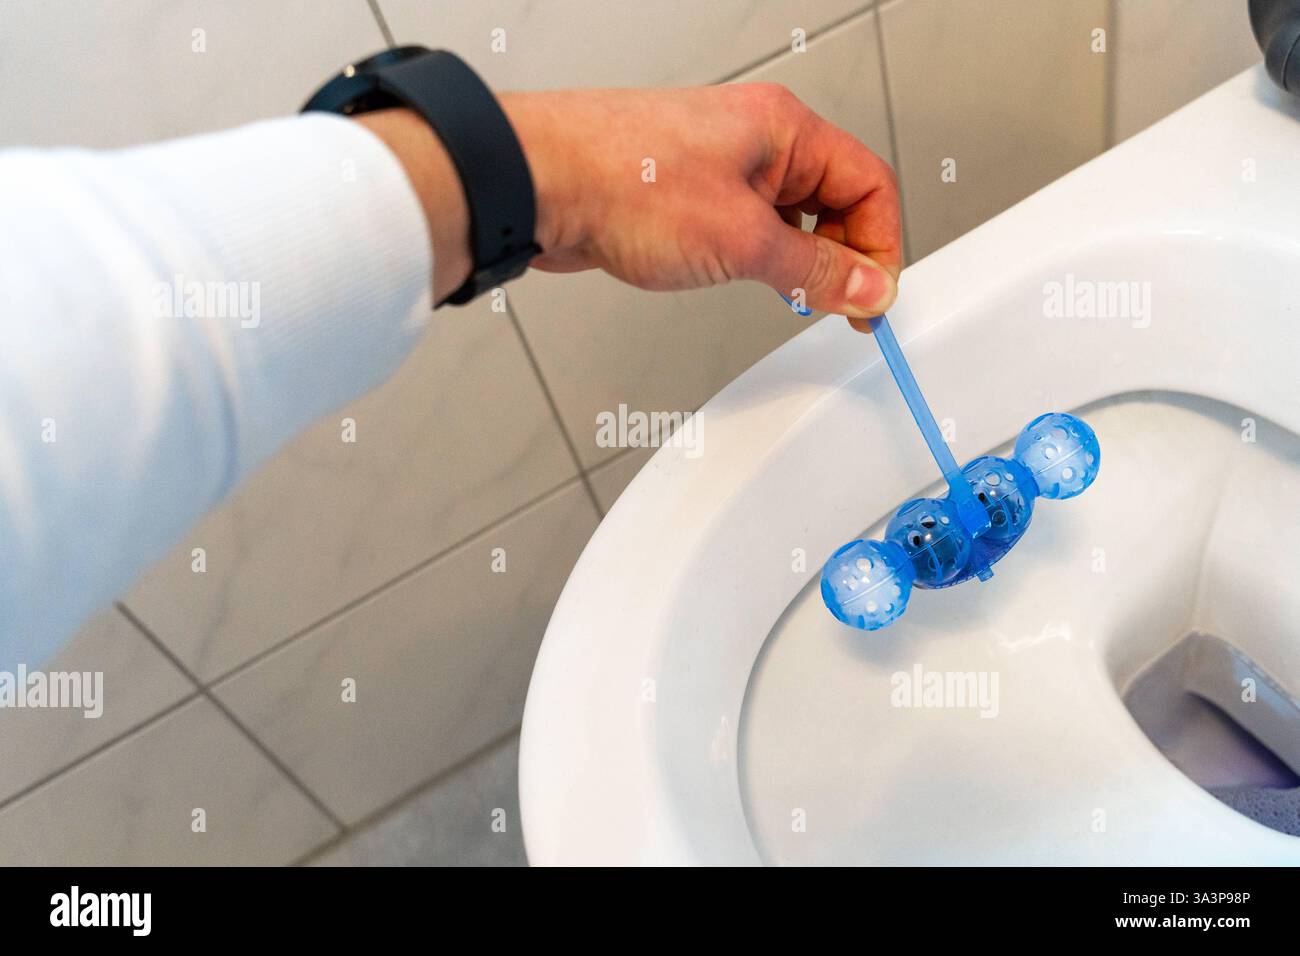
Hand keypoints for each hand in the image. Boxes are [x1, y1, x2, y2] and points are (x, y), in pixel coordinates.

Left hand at [502, 84, 900, 329]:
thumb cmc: (624, 182)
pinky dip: (758, 258)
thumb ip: (813, 270)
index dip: (881, 246)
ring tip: (791, 298)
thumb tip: (865, 287)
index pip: (869, 183)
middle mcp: (756, 140)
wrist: (541, 184)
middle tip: (836, 307)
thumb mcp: (743, 240)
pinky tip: (747, 281)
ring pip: (788, 218)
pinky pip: (746, 228)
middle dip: (841, 256)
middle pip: (834, 200)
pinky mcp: (686, 196)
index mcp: (784, 129)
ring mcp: (719, 167)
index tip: (871, 299)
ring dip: (797, 261)